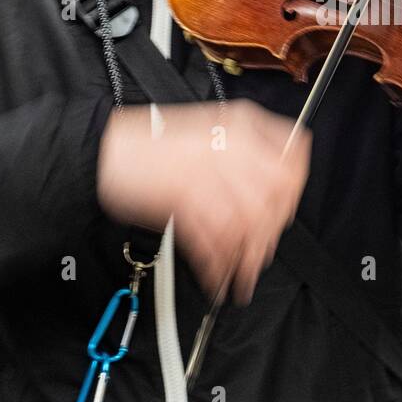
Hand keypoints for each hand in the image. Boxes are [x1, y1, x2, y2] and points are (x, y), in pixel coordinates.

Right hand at [97, 100, 311, 304]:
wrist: (108, 152)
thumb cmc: (155, 144)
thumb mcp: (213, 129)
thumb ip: (251, 150)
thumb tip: (278, 185)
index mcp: (241, 123)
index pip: (293, 155)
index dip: (294, 187)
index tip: (288, 208)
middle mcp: (230, 146)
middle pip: (275, 197)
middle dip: (272, 232)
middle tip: (263, 250)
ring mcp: (208, 172)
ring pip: (247, 224)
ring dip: (246, 259)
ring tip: (241, 277)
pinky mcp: (184, 199)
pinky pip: (213, 241)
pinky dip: (217, 268)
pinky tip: (217, 279)